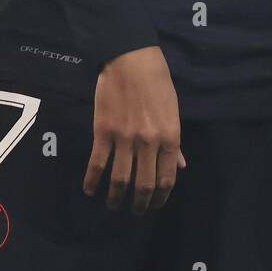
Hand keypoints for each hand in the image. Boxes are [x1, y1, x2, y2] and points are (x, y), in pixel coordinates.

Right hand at [83, 45, 185, 212]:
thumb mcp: (173, 111)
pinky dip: (92, 180)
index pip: (167, 179)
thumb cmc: (157, 82)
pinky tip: (90, 189)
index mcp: (170, 137)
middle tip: (134, 212)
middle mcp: (149, 142)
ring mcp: (124, 138)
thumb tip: (181, 166)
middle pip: (143, 185)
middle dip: (140, 205)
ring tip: (113, 206)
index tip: (154, 205)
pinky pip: (97, 163)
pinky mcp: (103, 132)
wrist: (131, 59)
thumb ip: (175, 142)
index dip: (160, 197)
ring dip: (116, 198)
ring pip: (120, 180)